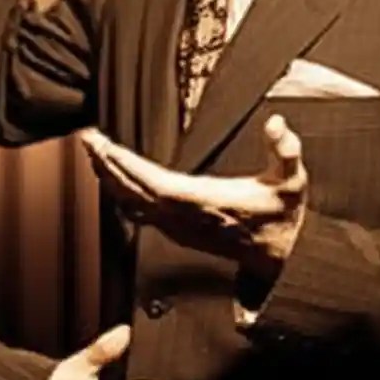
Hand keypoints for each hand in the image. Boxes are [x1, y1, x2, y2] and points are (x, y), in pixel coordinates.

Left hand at [80, 115, 307, 277]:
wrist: (280, 256)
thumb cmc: (282, 216)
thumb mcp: (292, 180)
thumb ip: (285, 150)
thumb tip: (276, 123)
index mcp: (203, 202)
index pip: (154, 183)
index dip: (127, 166)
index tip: (106, 146)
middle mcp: (183, 217)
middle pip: (133, 190)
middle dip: (107, 164)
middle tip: (87, 139)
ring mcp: (176, 227)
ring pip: (131, 203)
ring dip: (109, 177)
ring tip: (92, 152)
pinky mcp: (175, 231)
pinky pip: (137, 212)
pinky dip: (119, 194)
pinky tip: (109, 181)